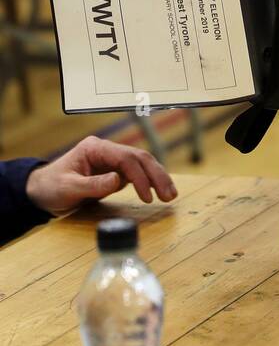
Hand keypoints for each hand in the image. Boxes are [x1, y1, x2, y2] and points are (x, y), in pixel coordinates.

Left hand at [25, 136, 176, 216]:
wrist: (40, 192)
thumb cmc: (50, 187)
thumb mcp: (68, 188)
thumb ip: (93, 184)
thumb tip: (118, 180)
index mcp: (95, 148)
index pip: (125, 158)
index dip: (139, 177)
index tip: (147, 197)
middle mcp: (107, 151)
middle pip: (139, 158)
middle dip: (157, 175)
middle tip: (170, 195)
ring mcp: (111, 160)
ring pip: (142, 164)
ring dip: (157, 178)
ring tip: (170, 194)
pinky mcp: (113, 172)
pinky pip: (137, 174)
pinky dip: (149, 182)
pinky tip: (159, 191)